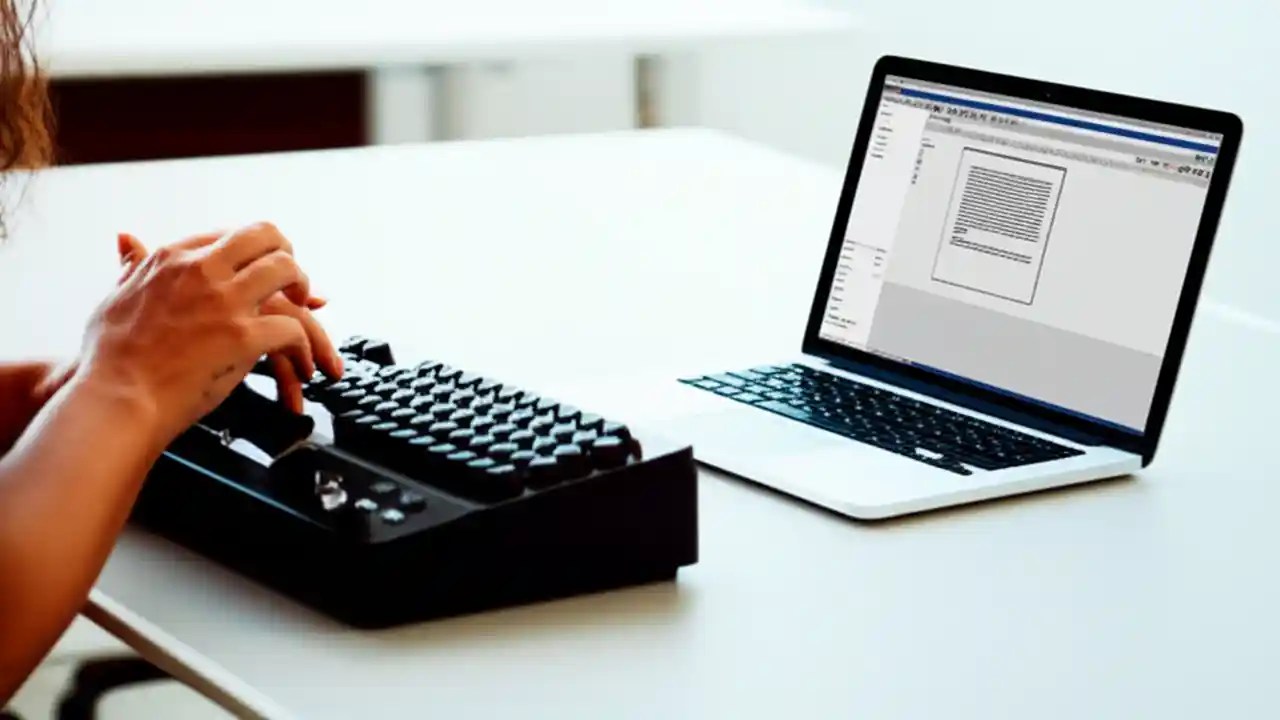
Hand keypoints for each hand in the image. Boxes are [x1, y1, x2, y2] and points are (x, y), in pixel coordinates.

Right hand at [78, 222, 338, 441]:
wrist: (116, 400)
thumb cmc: (108, 359)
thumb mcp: (113, 298)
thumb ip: (130, 267)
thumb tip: (125, 239)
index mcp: (171, 257)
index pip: (227, 235)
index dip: (252, 252)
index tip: (261, 269)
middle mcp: (201, 270)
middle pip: (264, 236)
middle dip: (287, 254)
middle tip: (293, 282)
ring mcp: (223, 301)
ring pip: (286, 270)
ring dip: (304, 290)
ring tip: (307, 312)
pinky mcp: (241, 336)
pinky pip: (292, 327)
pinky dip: (305, 346)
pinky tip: (303, 362)